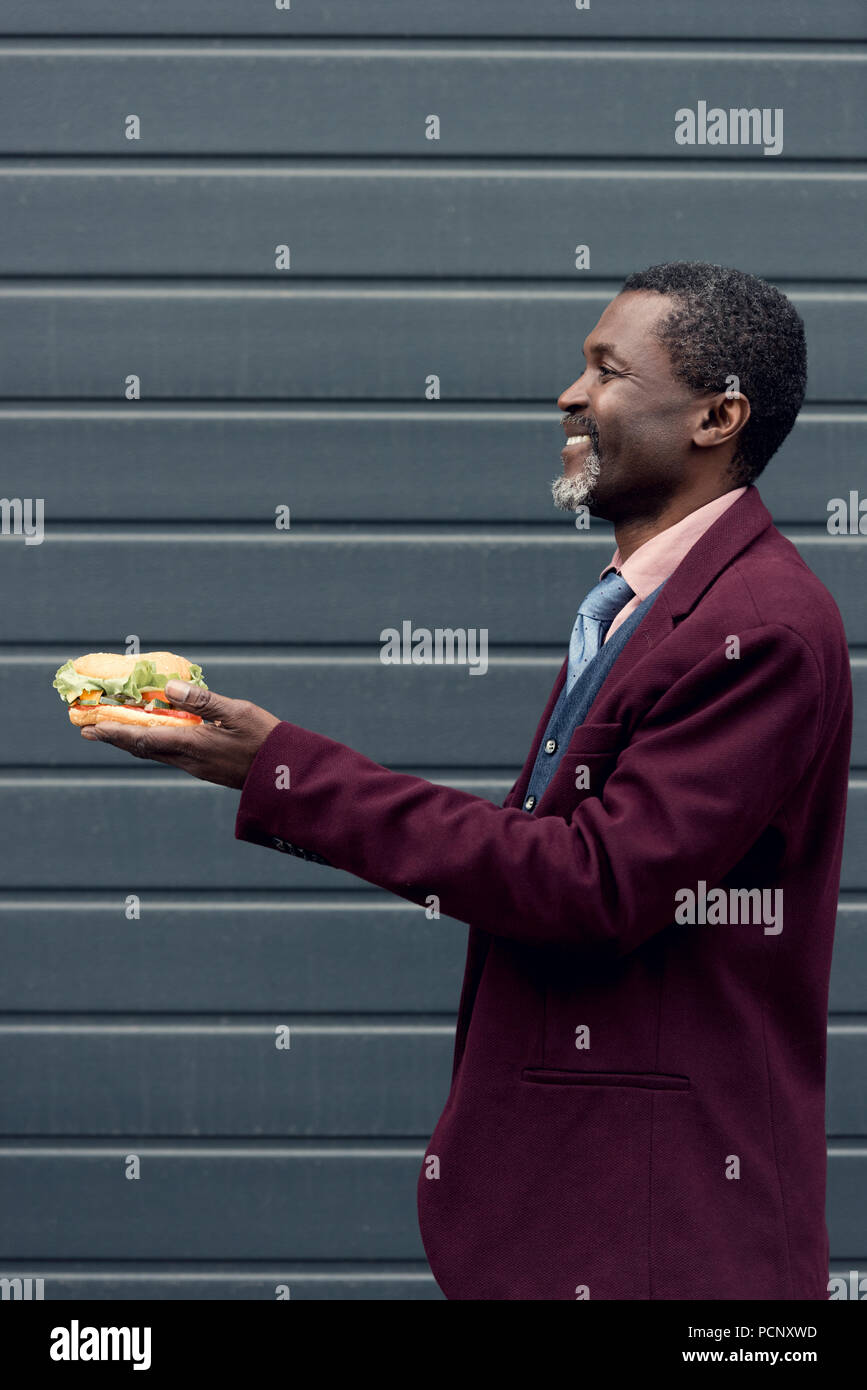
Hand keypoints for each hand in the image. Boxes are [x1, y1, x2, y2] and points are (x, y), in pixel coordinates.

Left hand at [79, 681, 281, 788]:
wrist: (287, 775)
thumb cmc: (266, 740)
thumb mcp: (237, 712)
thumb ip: (202, 699)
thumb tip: (168, 687)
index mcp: (193, 745)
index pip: (144, 738)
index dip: (115, 732)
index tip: (91, 727)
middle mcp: (189, 760)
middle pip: (142, 748)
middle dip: (114, 738)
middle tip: (88, 730)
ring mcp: (196, 767)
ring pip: (154, 753)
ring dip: (130, 741)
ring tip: (112, 732)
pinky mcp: (205, 768)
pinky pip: (169, 755)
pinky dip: (152, 743)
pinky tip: (152, 735)